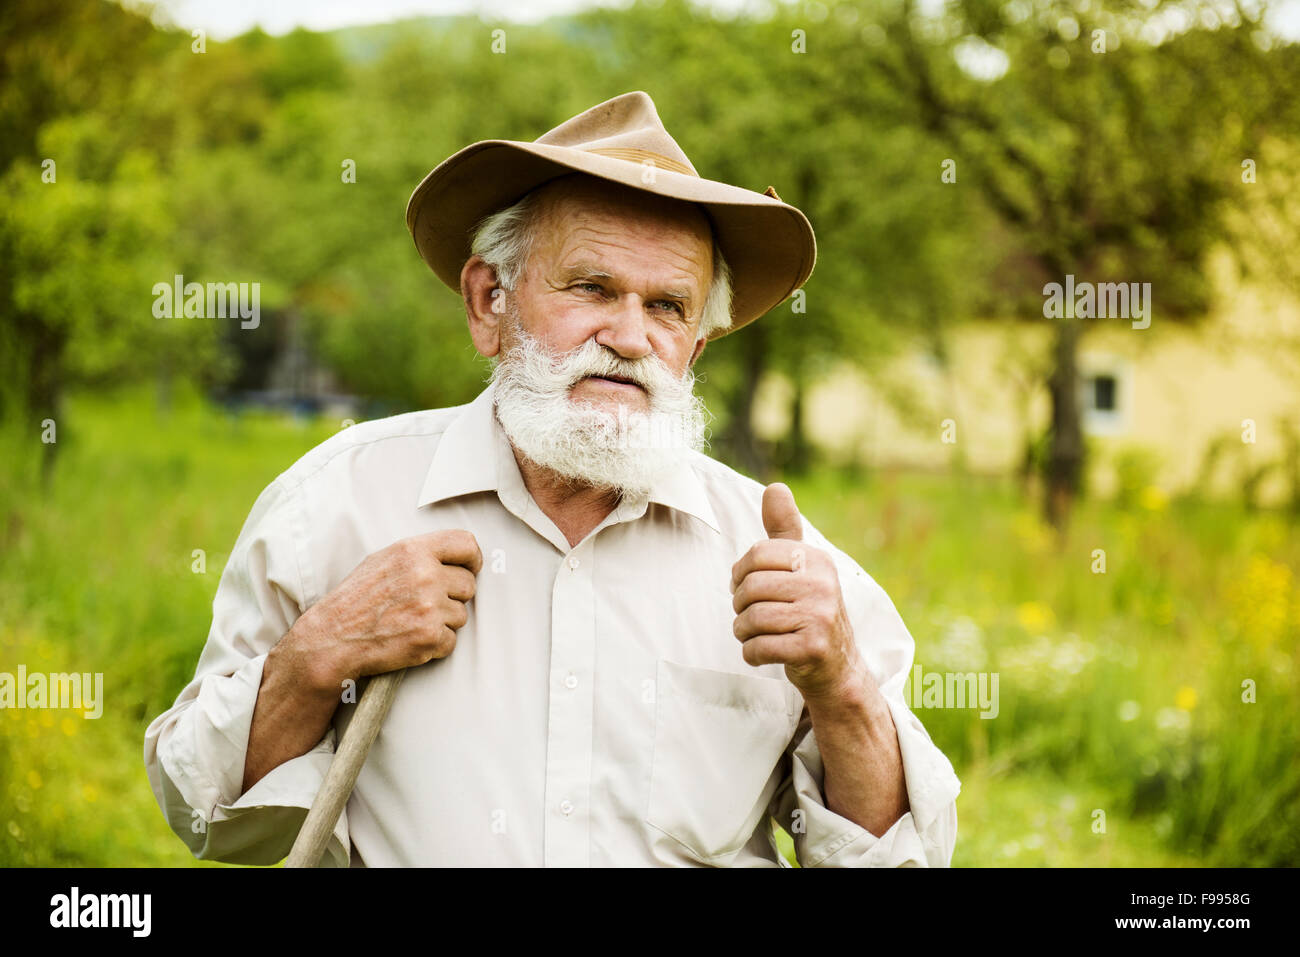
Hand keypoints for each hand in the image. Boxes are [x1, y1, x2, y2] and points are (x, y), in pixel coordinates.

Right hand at [278, 530, 482, 692]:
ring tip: (410, 622)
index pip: (466, 544)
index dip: (472, 559)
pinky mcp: (430, 636)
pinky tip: (409, 639)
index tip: (470, 569)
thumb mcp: (383, 561)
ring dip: (443, 622)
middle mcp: (425, 575)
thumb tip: (456, 556)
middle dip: (453, 597)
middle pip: (468, 585)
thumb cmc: (356, 600)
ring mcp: (429, 607)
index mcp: (413, 551)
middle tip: (424, 605)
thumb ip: (420, 555)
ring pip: (461, 616)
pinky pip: (451, 641)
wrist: (332, 639)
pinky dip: (435, 644)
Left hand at [730, 484, 865, 701]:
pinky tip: (761, 652)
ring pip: (751, 619)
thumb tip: (775, 487)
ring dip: (743, 631)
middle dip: (740, 606)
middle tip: (749, 616)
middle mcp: (823, 584)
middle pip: (750, 588)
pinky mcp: (812, 648)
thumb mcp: (800, 567)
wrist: (837, 666)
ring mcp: (820, 616)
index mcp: (816, 559)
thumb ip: (784, 529)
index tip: (745, 587)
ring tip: (753, 634)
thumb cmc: (808, 609)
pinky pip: (758, 647)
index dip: (740, 573)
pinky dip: (751, 653)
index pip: (756, 555)